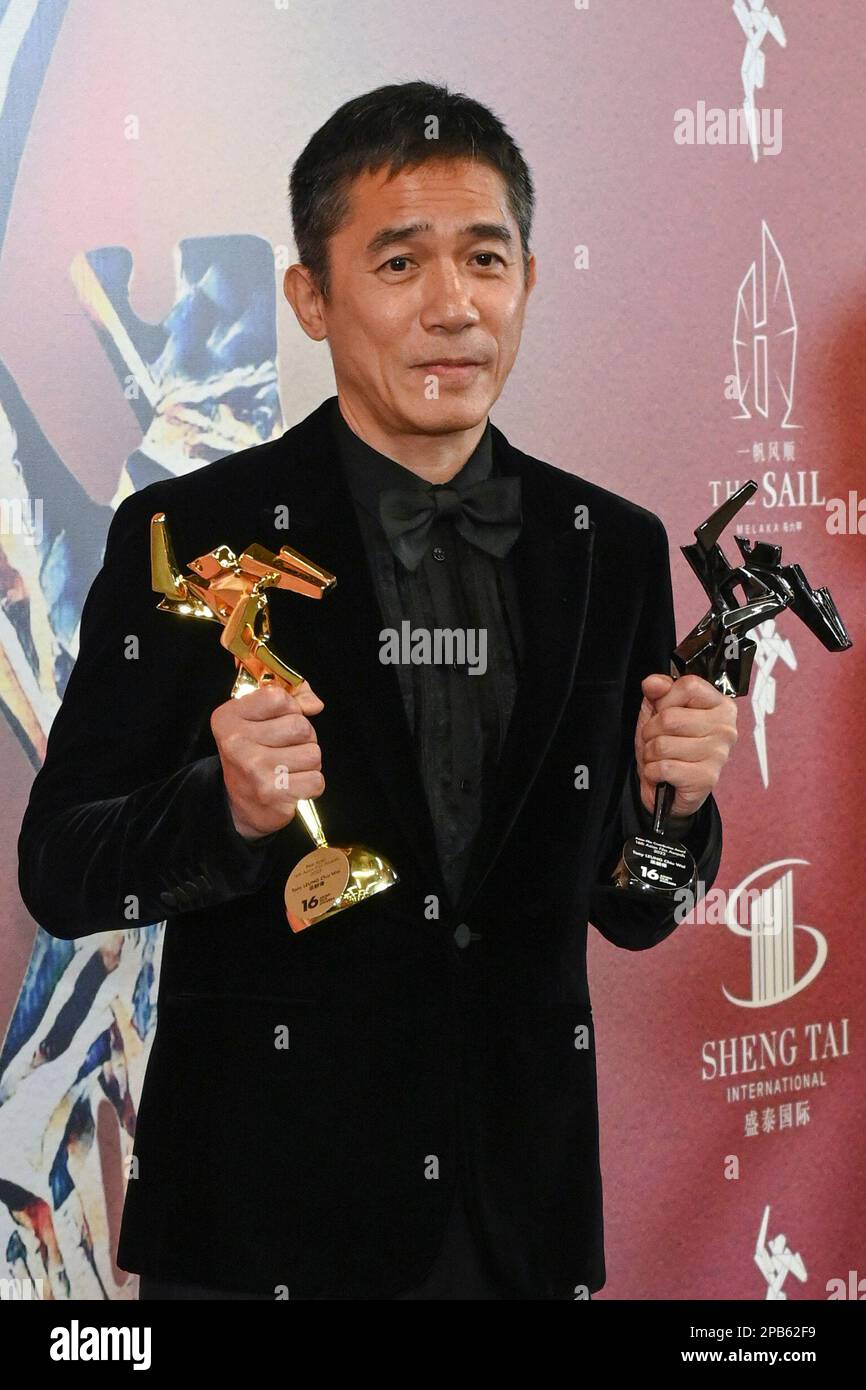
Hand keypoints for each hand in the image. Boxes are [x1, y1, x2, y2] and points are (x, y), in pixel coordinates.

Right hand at [210, 679, 324, 839]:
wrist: (241, 806)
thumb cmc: (254, 755)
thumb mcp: (258, 718)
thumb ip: (290, 698)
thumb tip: (314, 705)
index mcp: (229, 718)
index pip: (279, 698)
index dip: (290, 708)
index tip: (279, 721)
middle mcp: (237, 744)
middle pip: (301, 726)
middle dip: (303, 738)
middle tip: (285, 749)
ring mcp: (255, 771)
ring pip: (313, 754)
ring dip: (308, 762)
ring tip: (287, 768)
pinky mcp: (274, 796)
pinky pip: (316, 780)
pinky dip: (310, 784)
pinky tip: (291, 786)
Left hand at [635, 673, 737, 819]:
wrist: (670, 787)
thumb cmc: (670, 745)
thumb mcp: (660, 711)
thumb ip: (659, 691)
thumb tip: (652, 683)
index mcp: (720, 705)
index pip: (689, 686)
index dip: (666, 699)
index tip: (664, 711)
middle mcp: (725, 729)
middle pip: (670, 718)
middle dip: (651, 731)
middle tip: (658, 740)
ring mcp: (718, 755)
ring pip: (663, 744)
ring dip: (651, 753)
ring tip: (660, 757)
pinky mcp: (707, 779)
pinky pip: (664, 768)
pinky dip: (653, 772)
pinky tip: (662, 773)